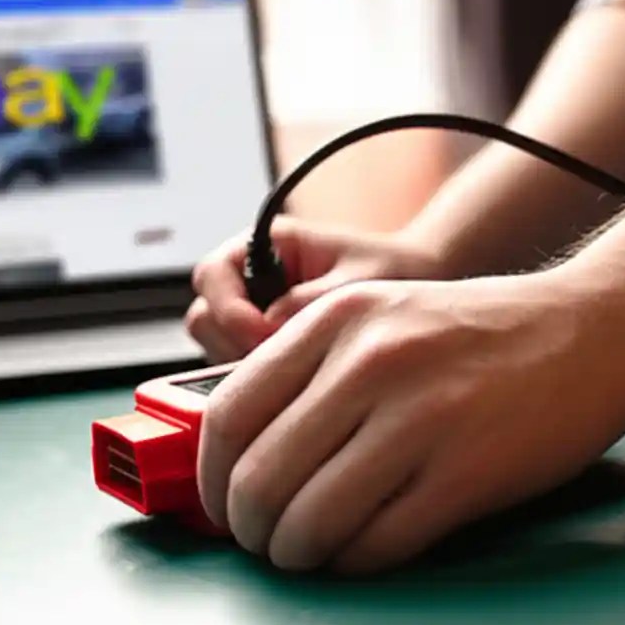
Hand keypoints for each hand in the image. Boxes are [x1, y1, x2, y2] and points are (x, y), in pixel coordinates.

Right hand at [186, 216, 447, 362]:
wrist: (419, 287)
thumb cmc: (393, 269)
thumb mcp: (356, 281)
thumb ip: (308, 302)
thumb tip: (268, 329)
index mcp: (263, 246)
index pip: (212, 275)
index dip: (230, 309)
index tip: (265, 333)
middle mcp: (249, 281)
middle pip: (205, 317)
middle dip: (236, 343)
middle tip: (284, 357)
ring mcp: (253, 317)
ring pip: (217, 349)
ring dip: (250, 364)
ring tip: (302, 366)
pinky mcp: (263, 349)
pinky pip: (243, 370)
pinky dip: (265, 379)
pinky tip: (304, 377)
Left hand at [195, 269, 624, 573]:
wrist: (587, 331)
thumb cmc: (473, 332)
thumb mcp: (376, 315)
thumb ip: (306, 366)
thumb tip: (236, 448)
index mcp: (335, 322)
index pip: (230, 414)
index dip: (210, 475)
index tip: (219, 502)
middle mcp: (370, 363)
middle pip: (260, 477)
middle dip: (248, 528)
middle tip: (261, 540)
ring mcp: (420, 419)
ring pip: (310, 520)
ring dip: (294, 554)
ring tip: (304, 552)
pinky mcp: (465, 474)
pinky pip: (376, 544)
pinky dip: (351, 563)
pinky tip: (356, 552)